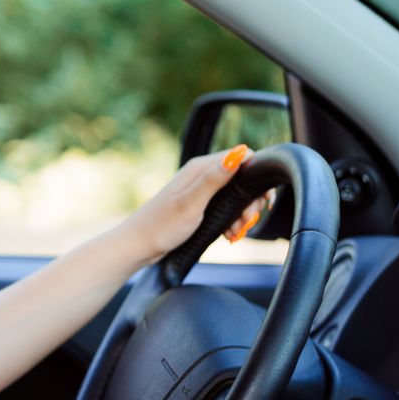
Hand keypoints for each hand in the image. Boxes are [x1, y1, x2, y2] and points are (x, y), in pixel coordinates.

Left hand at [122, 144, 271, 263]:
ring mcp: (200, 190)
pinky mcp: (198, 205)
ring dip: (242, 215)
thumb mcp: (191, 203)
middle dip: (251, 201)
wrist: (138, 246)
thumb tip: (239, 153)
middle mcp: (201, 175)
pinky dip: (232, 221)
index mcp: (200, 168)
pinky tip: (229, 235)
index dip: (257, 176)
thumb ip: (214, 179)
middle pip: (243, 178)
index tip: (260, 201)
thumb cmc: (161, 226)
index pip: (243, 157)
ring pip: (236, 196)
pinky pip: (225, 208)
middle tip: (246, 221)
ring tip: (236, 232)